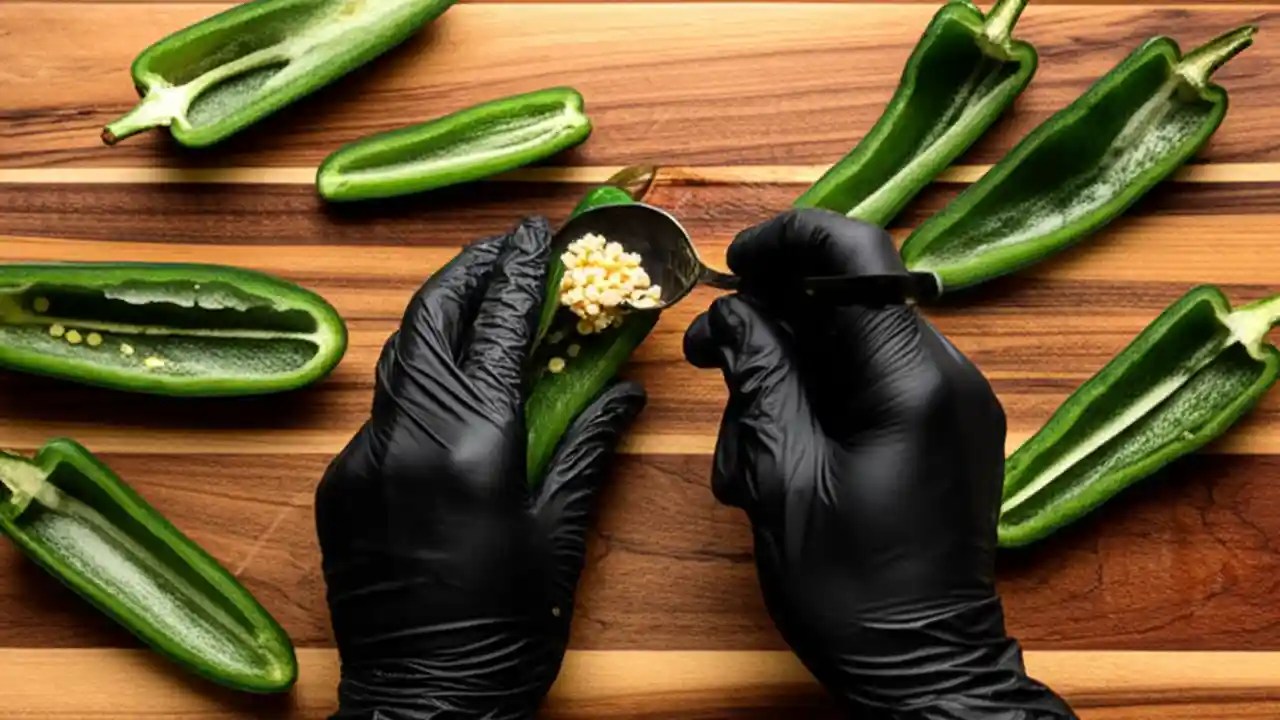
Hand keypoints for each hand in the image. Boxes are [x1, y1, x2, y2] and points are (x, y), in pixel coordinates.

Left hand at [316, 218, 645, 719]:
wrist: (426, 704)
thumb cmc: (508, 630)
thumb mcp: (561, 533)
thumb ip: (589, 446)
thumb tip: (626, 390)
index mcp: (473, 446)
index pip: (497, 329)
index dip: (518, 272)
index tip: (536, 233)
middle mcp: (406, 440)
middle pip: (431, 321)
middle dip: (468, 272)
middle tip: (503, 248)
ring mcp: (361, 461)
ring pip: (399, 361)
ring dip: (439, 319)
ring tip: (478, 300)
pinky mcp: (338, 487)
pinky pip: (381, 412)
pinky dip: (419, 381)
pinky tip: (450, 391)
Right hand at [685, 210, 1074, 718]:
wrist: (926, 671)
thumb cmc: (852, 591)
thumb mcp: (782, 481)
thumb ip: (760, 380)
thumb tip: (733, 314)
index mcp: (913, 382)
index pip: (858, 255)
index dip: (789, 240)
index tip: (732, 268)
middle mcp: (947, 377)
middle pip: (850, 299)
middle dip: (772, 317)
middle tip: (709, 355)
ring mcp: (950, 405)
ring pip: (853, 343)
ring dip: (787, 367)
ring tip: (740, 432)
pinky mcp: (941, 431)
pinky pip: (872, 383)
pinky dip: (818, 397)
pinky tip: (775, 447)